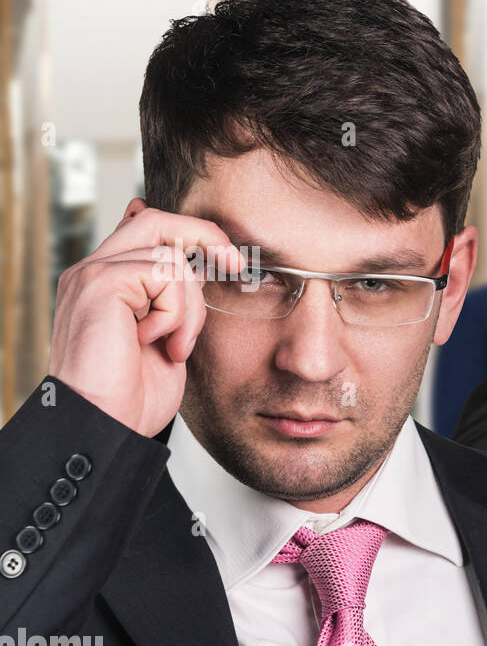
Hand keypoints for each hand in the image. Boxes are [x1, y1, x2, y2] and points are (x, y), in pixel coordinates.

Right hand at [48, 200, 242, 437]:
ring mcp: (92, 275)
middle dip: (205, 236)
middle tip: (234, 265)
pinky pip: (164, 274)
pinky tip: (158, 342)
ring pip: (170, 256)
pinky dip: (176, 312)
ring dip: (190, 306)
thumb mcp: (167, 340)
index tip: (227, 259)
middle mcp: (94, 272)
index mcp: (108, 284)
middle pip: (156, 220)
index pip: (145, 230)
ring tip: (177, 346)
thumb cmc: (132, 396)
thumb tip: (201, 268)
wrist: (105, 425)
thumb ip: (175, 302)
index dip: (190, 234)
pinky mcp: (100, 283)